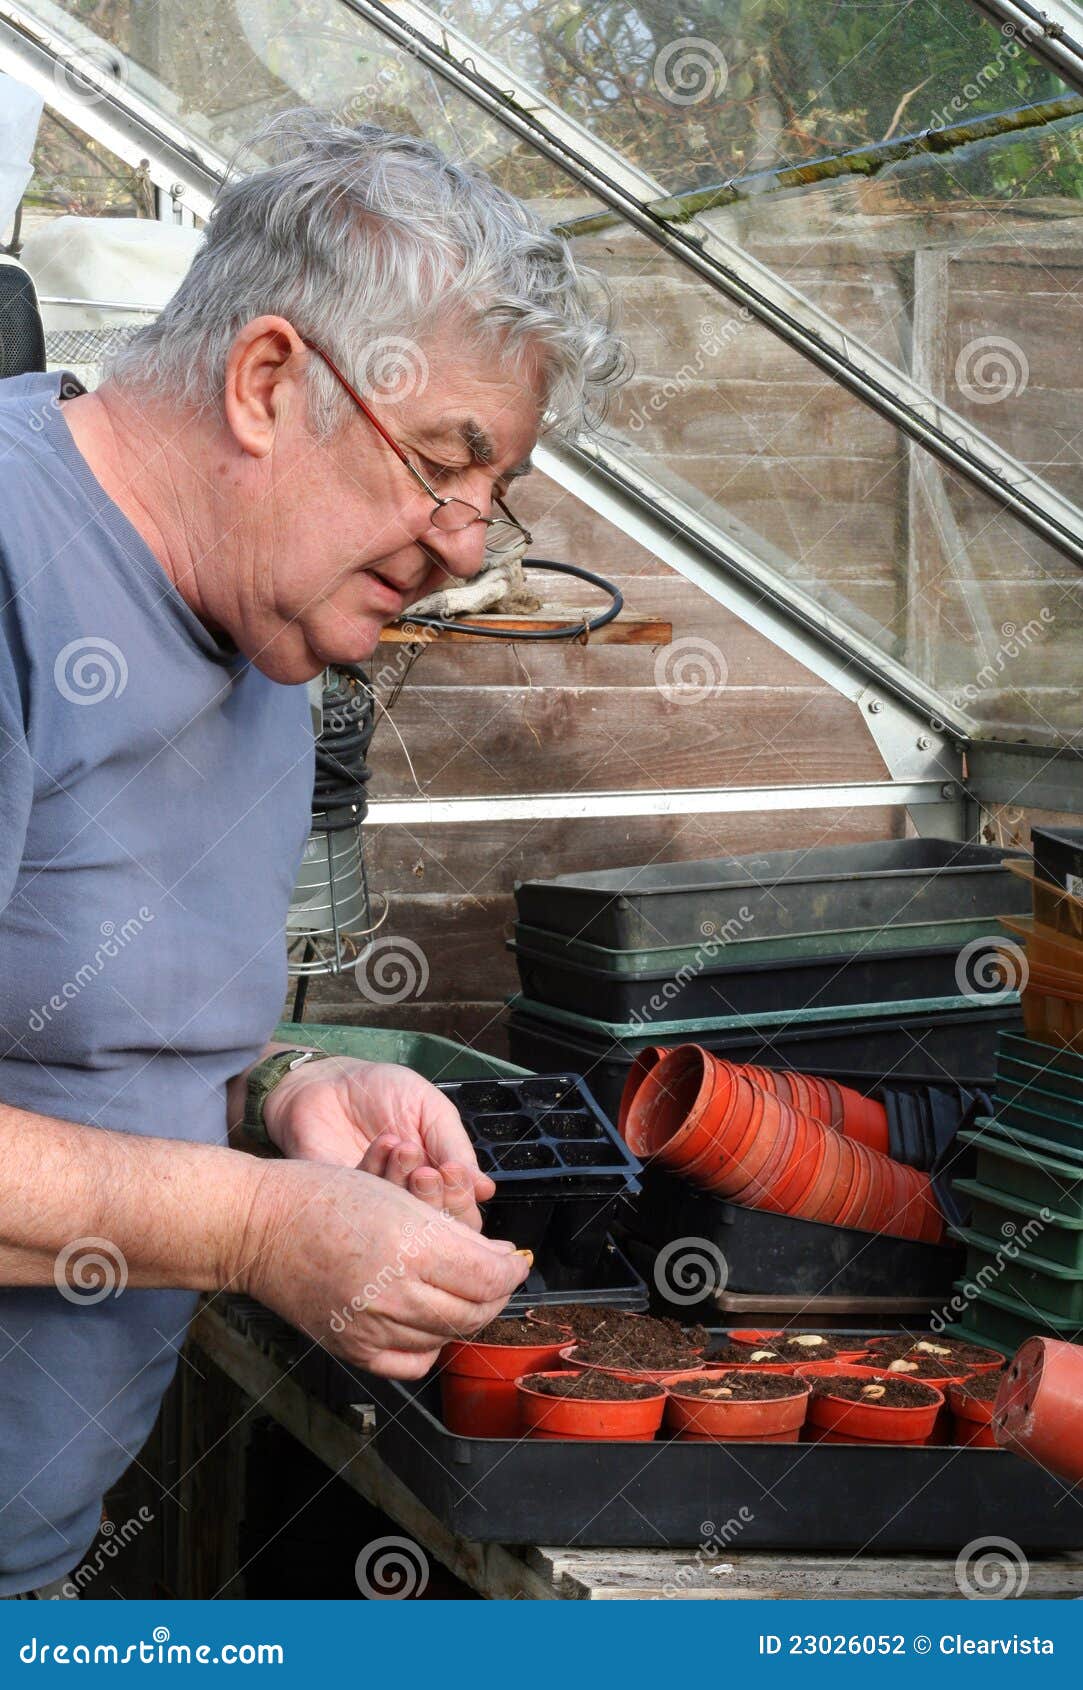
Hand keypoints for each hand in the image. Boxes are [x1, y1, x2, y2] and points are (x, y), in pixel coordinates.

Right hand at [238, 1159, 530, 1378]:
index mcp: (410, 1246)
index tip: (514, 1258)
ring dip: (465, 1316)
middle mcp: (393, 1294)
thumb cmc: (320, 1196)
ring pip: (445, 1337)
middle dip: (496, 1294)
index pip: (487, 1276)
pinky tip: (428, 1321)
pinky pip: (410, 1363)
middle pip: (474, 1312)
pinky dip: (429, 1346)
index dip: (511, 1269)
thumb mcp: (397, 1194)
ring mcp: (371, 1328)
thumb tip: (495, 1257)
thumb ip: (451, 1229)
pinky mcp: (351, 1348)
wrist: (255, 1226)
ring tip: (462, 1291)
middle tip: (496, 1275)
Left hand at [262, 1057, 493, 1227]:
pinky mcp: (340, 1197)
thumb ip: (454, 1146)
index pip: (460, 1214)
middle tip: (426, 1171)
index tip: (455, 1172)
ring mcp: (373, 1202)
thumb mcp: (430, 1109)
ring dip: (403, 1181)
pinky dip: (377, 1169)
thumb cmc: (383, 1091)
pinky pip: (363, 1198)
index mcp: (436, 1181)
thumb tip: (484, 1189)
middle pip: (432, 1228)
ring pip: (397, 1218)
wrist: (331, 1080)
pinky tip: (384, 1142)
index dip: (461, 1200)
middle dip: (433, 1200)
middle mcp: (407, 1199)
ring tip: (403, 1147)